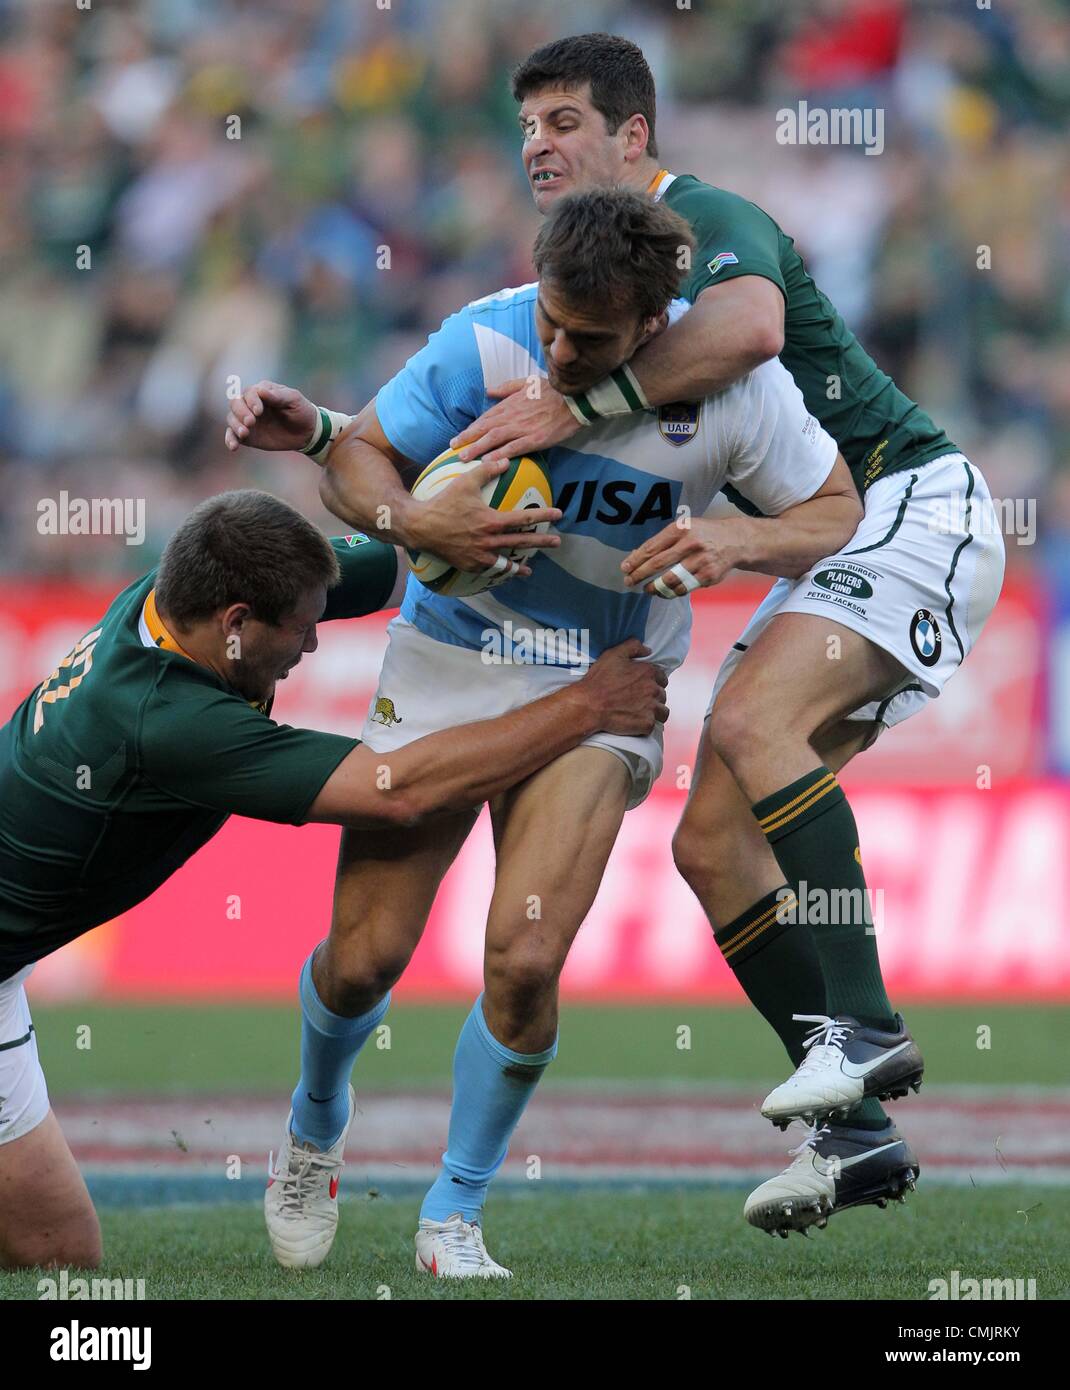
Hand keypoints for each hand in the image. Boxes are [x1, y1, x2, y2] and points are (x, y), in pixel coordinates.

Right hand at [224, 381, 317, 452]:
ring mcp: (247, 420)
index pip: (249, 392)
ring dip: (235, 425)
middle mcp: (251, 404)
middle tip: (251, 422)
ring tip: (244, 433)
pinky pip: (233, 436)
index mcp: (262, 392)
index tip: (259, 411)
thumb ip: (278, 396)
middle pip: (235, 403)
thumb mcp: (294, 400)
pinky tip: (233, 447)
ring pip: (232, 418)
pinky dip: (230, 440)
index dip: (251, 401)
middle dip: (240, 412)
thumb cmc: (301, 411)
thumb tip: (261, 391)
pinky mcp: (247, 435)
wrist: (307, 432)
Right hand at [408, 457, 561, 574]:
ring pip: (505, 563)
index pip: (524, 518)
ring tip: (530, 569)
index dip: (543, 516)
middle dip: (542, 542)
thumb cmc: (443, 502)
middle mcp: (489, 541)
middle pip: (521, 542)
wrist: (420, 527)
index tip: (558, 514)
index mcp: (491, 521)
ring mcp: (479, 556)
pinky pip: (488, 571)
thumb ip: (487, 470)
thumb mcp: (465, 482)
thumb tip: (505, 460)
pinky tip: (501, 575)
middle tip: (557, 542)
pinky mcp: (469, 565)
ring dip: (519, 566)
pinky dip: (497, 573)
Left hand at [450, 378, 580, 460]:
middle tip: (453, 448)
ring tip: (464, 458)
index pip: (485, 418)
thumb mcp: (527, 382)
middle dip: (467, 438)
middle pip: (485, 428)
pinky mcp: (535, 439)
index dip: (471, 428)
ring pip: (494, 439)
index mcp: (510, 404)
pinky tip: (489, 462)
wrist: (574, 399)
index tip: (459, 437)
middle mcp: (512, 416)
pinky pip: (514, 448)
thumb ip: (507, 387)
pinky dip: (500, 455)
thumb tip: (489, 391)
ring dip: (478, 448)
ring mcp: (523, 428)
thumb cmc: (553, 390)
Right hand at [578, 638, 668, 734]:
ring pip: (663, 711)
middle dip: (653, 697)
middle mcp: (653, 689)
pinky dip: (647, 724)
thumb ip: (633, 647)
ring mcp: (651, 708)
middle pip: (662, 694)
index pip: (662, 678)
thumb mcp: (613, 655)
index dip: (653, 682)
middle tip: (638, 700)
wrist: (589, 705)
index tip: (642, 686)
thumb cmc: (599, 680)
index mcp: (648, 672)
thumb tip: (648, 650)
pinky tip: (636, 722)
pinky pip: (654, 725)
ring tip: (641, 713)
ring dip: (655, 712)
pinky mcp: (647, 724)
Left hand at [621, 516, 745, 596]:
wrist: (735, 541)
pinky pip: (685, 588)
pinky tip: (666, 592)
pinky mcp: (709, 575)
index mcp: (681, 529)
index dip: (636, 559)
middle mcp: (691, 543)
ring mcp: (701, 560)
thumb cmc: (703, 534)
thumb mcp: (685, 528)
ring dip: (655, 587)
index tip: (625, 568)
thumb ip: (663, 541)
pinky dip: (672, 592)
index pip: (652, 546)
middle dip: (640, 574)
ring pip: (670, 580)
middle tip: (629, 582)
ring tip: (648, 589)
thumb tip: (636, 556)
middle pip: (658, 563)